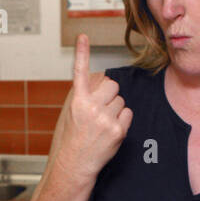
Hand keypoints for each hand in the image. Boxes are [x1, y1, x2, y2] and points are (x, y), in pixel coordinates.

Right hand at [56, 33, 132, 177]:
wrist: (75, 164)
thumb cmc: (74, 139)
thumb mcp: (72, 114)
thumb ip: (85, 97)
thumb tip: (103, 83)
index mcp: (77, 101)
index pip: (80, 72)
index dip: (81, 53)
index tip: (83, 36)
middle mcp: (90, 107)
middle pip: (112, 85)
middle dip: (110, 94)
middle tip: (102, 109)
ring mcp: (105, 118)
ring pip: (121, 100)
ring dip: (116, 109)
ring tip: (103, 124)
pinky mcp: (117, 130)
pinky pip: (127, 114)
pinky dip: (122, 121)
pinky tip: (111, 130)